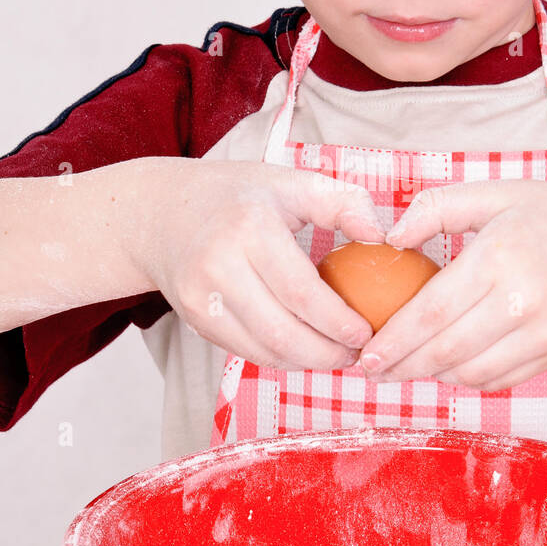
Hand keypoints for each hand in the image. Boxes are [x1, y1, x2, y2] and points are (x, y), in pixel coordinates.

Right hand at [125, 157, 381, 369]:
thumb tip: (383, 239)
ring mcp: (200, 296)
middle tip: (358, 354)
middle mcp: (218, 264)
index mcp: (249, 227)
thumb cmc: (241, 196)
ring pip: (263, 349)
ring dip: (306, 362)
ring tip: (337, 356)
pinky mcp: (193, 318)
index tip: (367, 332)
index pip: (302, 292)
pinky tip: (305, 351)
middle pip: (282, 330)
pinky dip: (280, 358)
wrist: (162, 213)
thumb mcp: (293, 183)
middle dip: (326, 353)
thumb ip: (345, 203)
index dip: (338, 322)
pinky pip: (245, 351)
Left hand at [357, 180, 546, 388]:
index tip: (364, 353)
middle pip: (445, 351)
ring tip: (407, 364)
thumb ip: (435, 209)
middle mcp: (522, 301)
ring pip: (470, 373)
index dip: (392, 339)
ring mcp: (543, 334)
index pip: (431, 311)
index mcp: (499, 258)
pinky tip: (449, 364)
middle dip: (401, 366)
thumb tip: (388, 238)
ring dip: (432, 374)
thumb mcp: (493, 195)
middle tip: (372, 369)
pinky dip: (467, 379)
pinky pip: (499, 381)